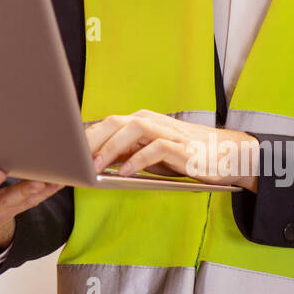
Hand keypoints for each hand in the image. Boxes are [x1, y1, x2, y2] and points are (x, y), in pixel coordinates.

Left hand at [86, 111, 259, 191]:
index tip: (67, 152)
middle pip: (114, 122)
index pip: (107, 123)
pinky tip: (124, 172)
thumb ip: (127, 153)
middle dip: (91, 140)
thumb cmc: (184, 155)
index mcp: (141, 121)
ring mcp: (167, 132)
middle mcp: (151, 121)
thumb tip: (95, 162)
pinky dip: (137, 159)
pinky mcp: (182, 147)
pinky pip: (155, 148)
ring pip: (132, 129)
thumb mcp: (151, 154)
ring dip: (110, 147)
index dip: (85, 136)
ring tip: (95, 165)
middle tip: (74, 158)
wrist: (226, 154)